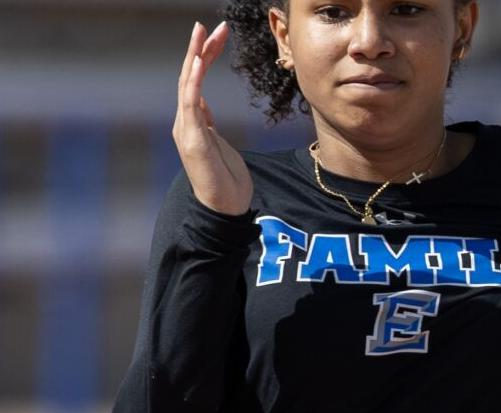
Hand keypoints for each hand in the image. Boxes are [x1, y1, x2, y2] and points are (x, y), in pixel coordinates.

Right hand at [173, 21, 252, 215]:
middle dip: (200, 49)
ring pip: (187, 85)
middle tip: (213, 26)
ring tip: (201, 34)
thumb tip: (202, 103)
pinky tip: (198, 63)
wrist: (225, 208)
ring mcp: (186, 130)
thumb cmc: (225, 180)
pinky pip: (190, 105)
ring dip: (194, 58)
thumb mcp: (218, 143)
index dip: (204, 56)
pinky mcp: (193, 140)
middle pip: (189, 76)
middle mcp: (185, 122)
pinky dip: (193, 82)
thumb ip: (207, 123)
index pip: (195, 80)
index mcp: (192, 121)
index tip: (217, 36)